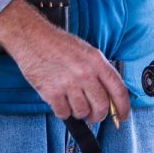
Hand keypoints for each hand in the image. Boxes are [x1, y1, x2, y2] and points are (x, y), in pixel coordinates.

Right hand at [0, 0, 129, 124]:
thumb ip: (99, 72)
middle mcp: (84, 73)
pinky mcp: (51, 92)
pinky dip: (62, 111)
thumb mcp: (85, 51)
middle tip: (93, 114)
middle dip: (98, 115)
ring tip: (71, 101)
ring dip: (78, 112)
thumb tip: (109, 96)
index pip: (118, 90)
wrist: (30, 36)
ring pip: (82, 112)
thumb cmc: (56, 43)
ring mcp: (68, 83)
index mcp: (96, 61)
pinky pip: (63, 113)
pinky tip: (59, 100)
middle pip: (101, 107)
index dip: (123, 107)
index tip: (122, 116)